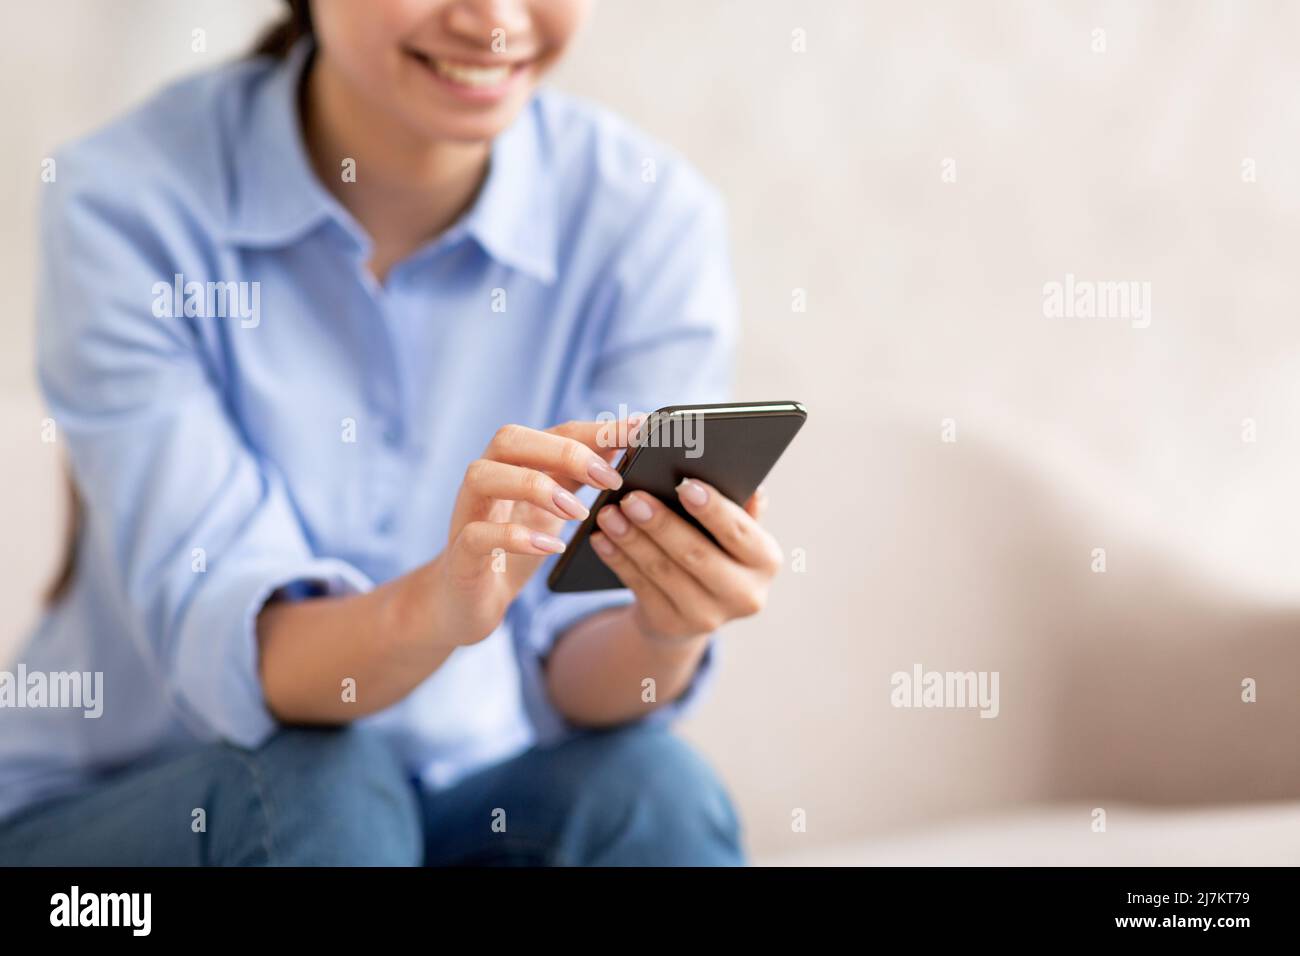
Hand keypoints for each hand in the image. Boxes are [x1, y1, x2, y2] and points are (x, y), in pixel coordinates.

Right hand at [417, 420, 626, 647]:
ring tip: (578, 513)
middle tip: (609, 479)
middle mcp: (486, 479)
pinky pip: (477, 534)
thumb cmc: (517, 546)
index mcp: (515, 464)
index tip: (639, 432)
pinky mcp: (460, 554)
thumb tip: (629, 445)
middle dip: (564, 453)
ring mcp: (467, 514)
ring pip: (482, 475)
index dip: (597, 430)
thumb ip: (583, 477)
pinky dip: (515, 537)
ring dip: (535, 487)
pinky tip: (550, 546)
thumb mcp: (558, 508)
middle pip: (510, 439)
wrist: (471, 599)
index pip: (555, 432)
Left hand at [589, 479, 781, 642]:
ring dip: (632, 540)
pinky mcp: (670, 625)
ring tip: (609, 513)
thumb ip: (741, 509)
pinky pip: (639, 587)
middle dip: (661, 524)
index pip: (740, 533)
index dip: (713, 510)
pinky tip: (601, 538)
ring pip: (663, 571)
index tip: (686, 484)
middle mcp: (744, 594)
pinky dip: (618, 560)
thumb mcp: (733, 534)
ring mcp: (707, 616)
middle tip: (633, 497)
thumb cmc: (715, 550)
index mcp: (765, 561)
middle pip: (697, 555)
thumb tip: (752, 487)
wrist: (693, 608)